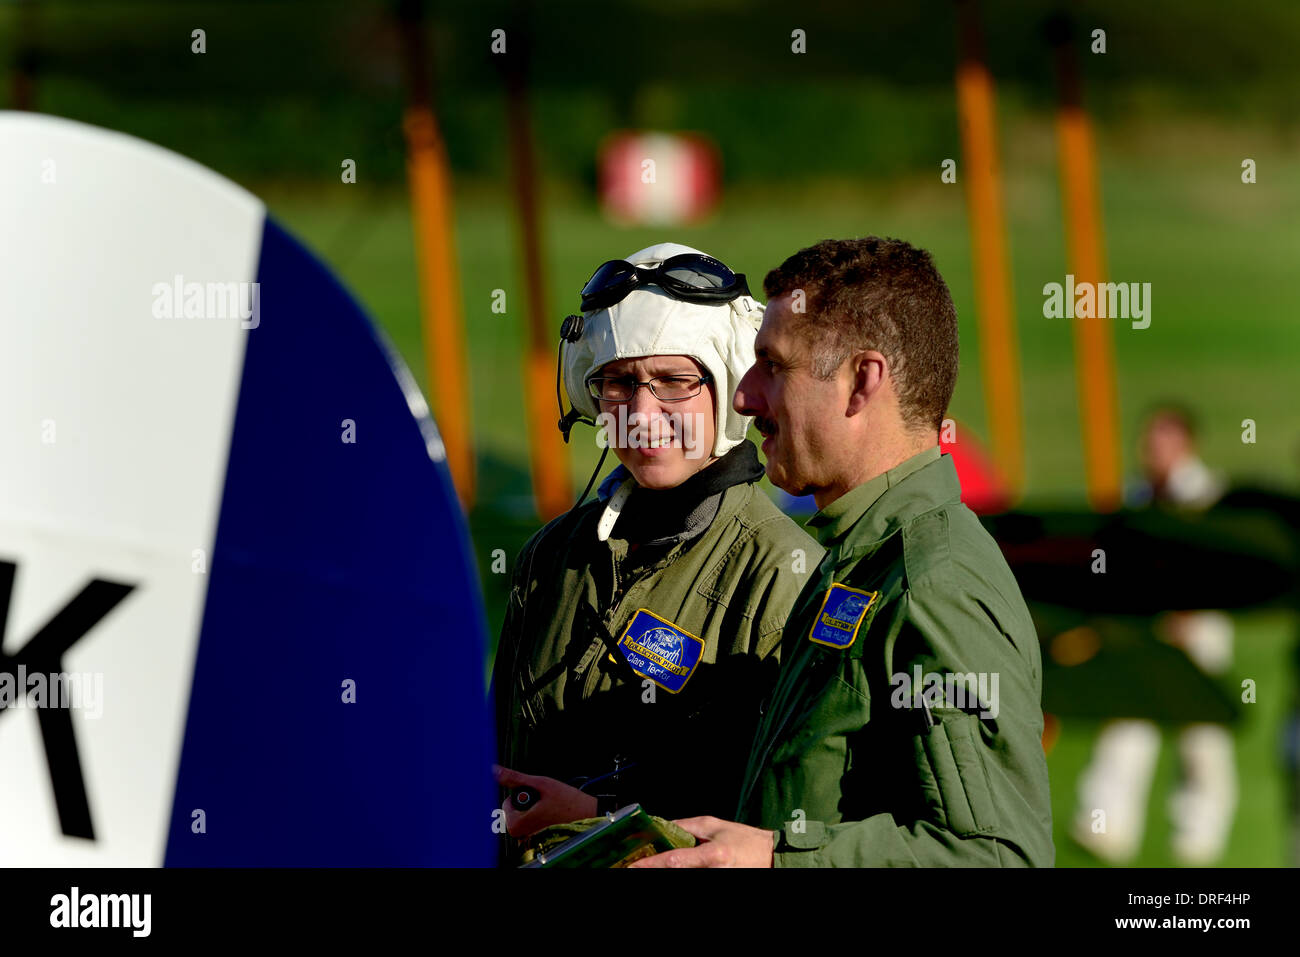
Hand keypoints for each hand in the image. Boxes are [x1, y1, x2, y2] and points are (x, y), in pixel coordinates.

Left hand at [494, 765, 597, 837]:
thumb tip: (494, 770)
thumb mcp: (541, 784)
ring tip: (550, 806)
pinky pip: (532, 825)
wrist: (590, 815)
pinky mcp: (540, 841)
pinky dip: (539, 817)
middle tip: (545, 801)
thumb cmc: (568, 801)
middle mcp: (522, 837)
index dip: (522, 794)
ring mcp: (531, 840)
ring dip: (534, 809)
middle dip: (527, 802)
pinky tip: (552, 814)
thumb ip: (515, 778)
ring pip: (524, 817)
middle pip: (514, 811)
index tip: (538, 795)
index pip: (507, 805)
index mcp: (518, 825)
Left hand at [627, 816, 774, 867]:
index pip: (675, 861)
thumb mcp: (715, 826)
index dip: (651, 865)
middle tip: (637, 867)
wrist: (771, 857)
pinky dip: (681, 873)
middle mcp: (714, 873)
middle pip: (677, 875)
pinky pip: (695, 881)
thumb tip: (664, 825)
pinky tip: (674, 868)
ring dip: (667, 872)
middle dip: (655, 871)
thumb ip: (688, 826)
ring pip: (685, 878)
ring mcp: (718, 880)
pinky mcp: (720, 884)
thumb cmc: (745, 840)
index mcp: (713, 855)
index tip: (633, 866)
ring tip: (653, 866)